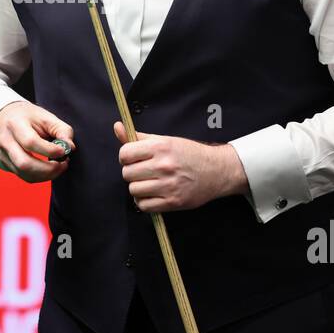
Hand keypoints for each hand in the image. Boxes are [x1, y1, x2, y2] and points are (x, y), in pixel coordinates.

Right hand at [0, 101, 74, 182]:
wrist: (3, 118)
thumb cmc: (27, 117)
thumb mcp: (46, 116)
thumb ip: (62, 130)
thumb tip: (69, 148)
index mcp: (15, 124)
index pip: (30, 142)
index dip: (50, 150)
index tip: (64, 151)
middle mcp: (6, 141)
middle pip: (25, 163)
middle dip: (48, 169)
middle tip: (63, 164)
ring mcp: (3, 155)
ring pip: (25, 174)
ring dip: (46, 175)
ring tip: (59, 167)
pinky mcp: (6, 165)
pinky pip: (24, 177)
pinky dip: (40, 177)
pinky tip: (49, 169)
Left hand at [113, 120, 247, 212]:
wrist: (216, 171)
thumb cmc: (189, 154)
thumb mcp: (165, 140)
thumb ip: (138, 137)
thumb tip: (117, 126)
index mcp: (161, 147)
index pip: (125, 154)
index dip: (126, 157)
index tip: (133, 159)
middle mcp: (164, 165)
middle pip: (127, 173)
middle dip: (132, 172)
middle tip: (143, 171)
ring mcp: (168, 185)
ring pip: (133, 190)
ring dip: (138, 188)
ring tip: (149, 183)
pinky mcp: (173, 202)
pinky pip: (144, 205)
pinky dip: (144, 201)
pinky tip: (152, 194)